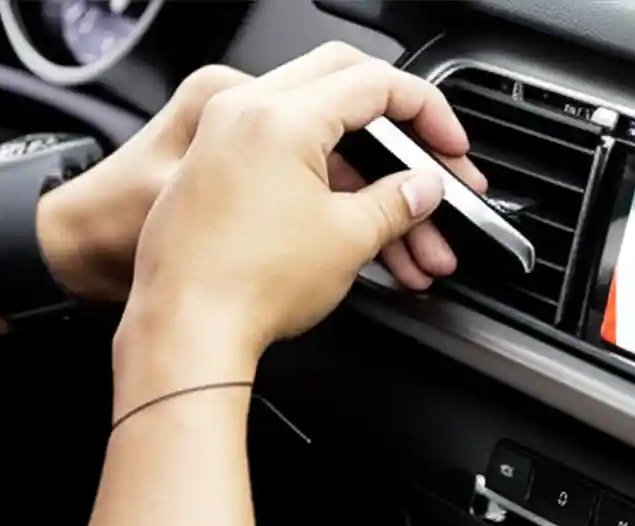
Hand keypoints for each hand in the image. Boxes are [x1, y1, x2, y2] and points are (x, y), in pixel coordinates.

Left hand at [111, 48, 476, 411]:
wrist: (183, 333)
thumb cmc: (244, 286)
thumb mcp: (349, 238)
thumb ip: (397, 203)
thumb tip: (422, 189)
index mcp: (280, 116)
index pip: (375, 83)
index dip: (428, 113)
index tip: (451, 148)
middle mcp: (243, 115)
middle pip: (345, 90)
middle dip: (401, 133)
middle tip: (433, 165)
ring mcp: (223, 143)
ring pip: (319, 138)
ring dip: (371, 182)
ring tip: (413, 240)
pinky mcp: (214, 177)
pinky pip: (284, 162)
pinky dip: (329, 191)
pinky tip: (366, 236)